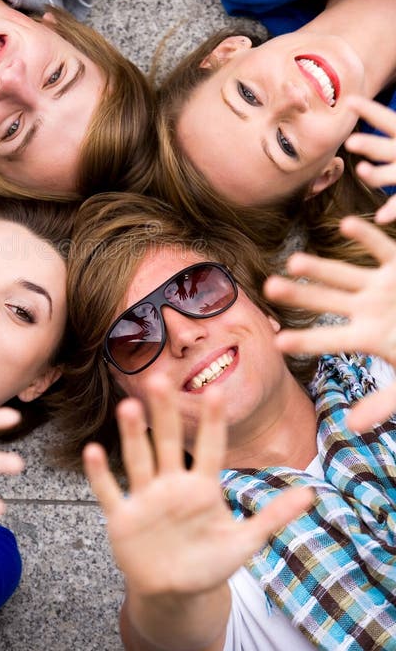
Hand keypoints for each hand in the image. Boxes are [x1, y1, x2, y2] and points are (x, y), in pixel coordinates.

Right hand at [85, 376, 311, 597]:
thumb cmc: (210, 561)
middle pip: (168, 442)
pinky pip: (111, 492)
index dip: (213, 423)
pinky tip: (92, 450)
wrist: (174, 590)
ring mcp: (146, 498)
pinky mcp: (123, 517)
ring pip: (139, 460)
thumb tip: (312, 493)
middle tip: (160, 378)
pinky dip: (100, 474)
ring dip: (133, 435)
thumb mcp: (245, 541)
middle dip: (165, 412)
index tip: (215, 391)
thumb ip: (274, 516)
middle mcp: (172, 484)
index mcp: (202, 487)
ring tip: (128, 406)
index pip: (210, 448)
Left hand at [264, 217, 395, 427]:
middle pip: (326, 300)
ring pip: (344, 273)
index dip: (305, 340)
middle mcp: (366, 308)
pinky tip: (346, 225)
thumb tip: (351, 426)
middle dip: (300, 294)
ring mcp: (381, 286)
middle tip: (268, 287)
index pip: (329, 339)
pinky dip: (366, 238)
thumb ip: (383, 403)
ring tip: (293, 261)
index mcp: (366, 336)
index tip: (277, 343)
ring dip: (321, 267)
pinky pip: (381, 249)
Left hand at [345, 97, 395, 223]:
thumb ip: (390, 123)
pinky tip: (380, 217)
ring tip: (362, 171)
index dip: (370, 110)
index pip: (385, 120)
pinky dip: (393, 210)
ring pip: (388, 176)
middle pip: (383, 148)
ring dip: (375, 175)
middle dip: (369, 145)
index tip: (351, 101)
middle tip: (351, 142)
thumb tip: (360, 100)